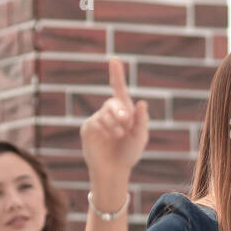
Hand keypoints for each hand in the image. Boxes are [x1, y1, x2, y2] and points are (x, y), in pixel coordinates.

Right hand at [80, 58, 148, 186]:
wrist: (114, 170)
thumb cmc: (129, 153)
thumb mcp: (140, 137)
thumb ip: (141, 121)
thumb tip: (142, 103)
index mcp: (124, 110)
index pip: (119, 88)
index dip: (116, 74)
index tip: (114, 60)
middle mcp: (109, 112)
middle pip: (112, 103)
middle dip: (120, 111)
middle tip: (126, 122)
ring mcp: (97, 119)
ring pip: (104, 113)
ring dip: (114, 124)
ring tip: (120, 135)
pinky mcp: (88, 128)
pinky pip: (95, 122)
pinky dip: (104, 129)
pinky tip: (108, 138)